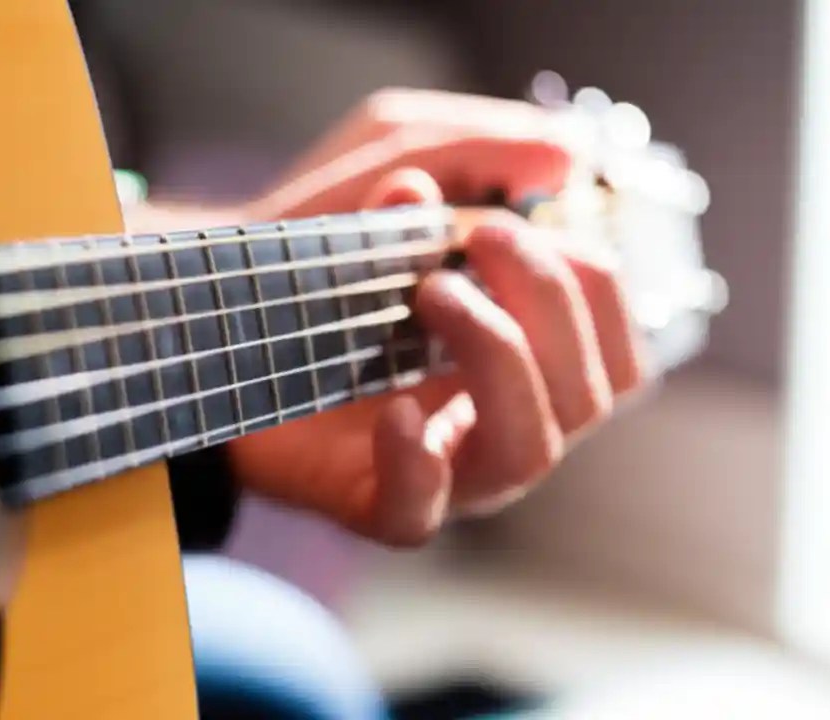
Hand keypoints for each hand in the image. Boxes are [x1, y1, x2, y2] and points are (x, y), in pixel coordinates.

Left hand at [228, 90, 645, 545]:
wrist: (209, 306)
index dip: (597, 289)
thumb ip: (469, 155)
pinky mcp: (368, 496)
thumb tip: (561, 153)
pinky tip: (396, 409)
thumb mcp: (390, 161)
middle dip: (549, 302)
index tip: (526, 222)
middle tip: (481, 237)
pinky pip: (417, 513)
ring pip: (530, 450)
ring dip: (500, 357)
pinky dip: (417, 460)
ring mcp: (443, 466)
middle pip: (590, 396)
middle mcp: (500, 418)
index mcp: (527, 358)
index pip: (620, 355)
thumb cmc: (319, 241)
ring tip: (430, 293)